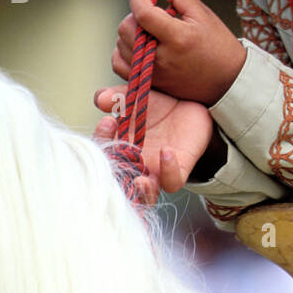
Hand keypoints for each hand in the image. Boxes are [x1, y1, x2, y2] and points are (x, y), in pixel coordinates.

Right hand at [94, 85, 215, 204]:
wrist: (191, 103)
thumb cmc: (158, 105)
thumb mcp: (136, 96)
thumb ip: (117, 96)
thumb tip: (100, 99)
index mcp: (120, 148)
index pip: (103, 153)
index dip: (102, 140)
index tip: (108, 121)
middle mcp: (136, 165)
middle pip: (120, 180)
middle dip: (116, 170)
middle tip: (117, 152)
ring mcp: (157, 172)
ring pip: (146, 196)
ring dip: (142, 191)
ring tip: (140, 181)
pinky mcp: (180, 170)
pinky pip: (173, 181)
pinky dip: (169, 170)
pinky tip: (166, 151)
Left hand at [112, 0, 245, 105]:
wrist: (228, 81)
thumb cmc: (218, 45)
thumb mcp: (203, 14)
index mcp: (178, 38)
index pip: (143, 13)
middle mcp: (162, 59)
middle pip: (127, 28)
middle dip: (135, 14)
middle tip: (151, 13)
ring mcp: (154, 74)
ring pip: (121, 45)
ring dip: (131, 32)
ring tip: (150, 31)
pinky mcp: (150, 84)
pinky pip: (120, 64)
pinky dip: (124, 51)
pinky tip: (139, 45)